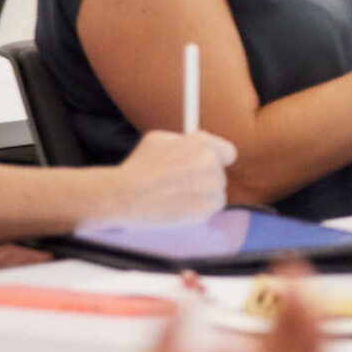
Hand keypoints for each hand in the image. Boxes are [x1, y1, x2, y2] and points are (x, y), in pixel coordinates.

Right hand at [99, 128, 234, 222]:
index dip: (218, 161)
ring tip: (177, 197)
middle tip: (182, 186)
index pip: (228, 153)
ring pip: (217, 193)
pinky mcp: (207, 208)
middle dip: (204, 180)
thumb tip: (193, 141)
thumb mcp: (158, 140)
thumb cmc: (137, 167)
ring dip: (202, 196)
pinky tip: (180, 208)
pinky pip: (211, 209)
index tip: (210, 168)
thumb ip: (182, 141)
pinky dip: (200, 211)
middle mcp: (209, 161)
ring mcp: (210, 185)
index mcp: (200, 142)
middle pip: (220, 174)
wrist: (124, 195)